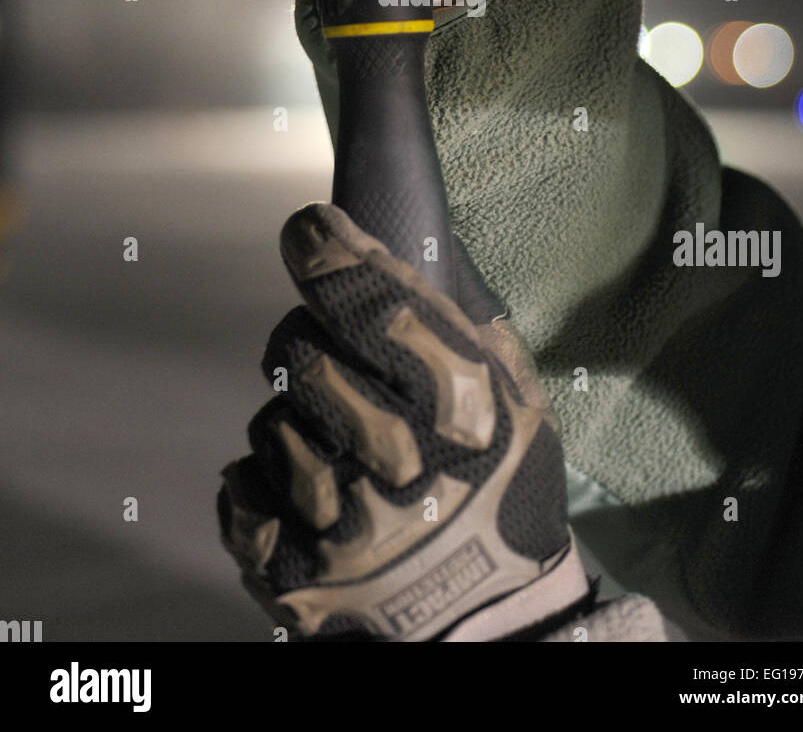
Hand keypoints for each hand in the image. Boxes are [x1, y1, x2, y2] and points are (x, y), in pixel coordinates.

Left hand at [218, 203, 585, 641]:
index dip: (328, 255)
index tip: (308, 231)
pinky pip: (241, 487)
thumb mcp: (516, 396)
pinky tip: (310, 494)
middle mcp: (401, 469)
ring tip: (339, 449)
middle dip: (309, 340)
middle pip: (302, 354)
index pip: (374, 307)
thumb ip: (460, 322)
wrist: (493, 617)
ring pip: (268, 422)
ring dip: (293, 422)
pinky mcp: (294, 577)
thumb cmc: (504, 487)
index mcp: (465, 412)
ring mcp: (342, 529)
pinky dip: (266, 482)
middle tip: (333, 360)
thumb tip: (396, 240)